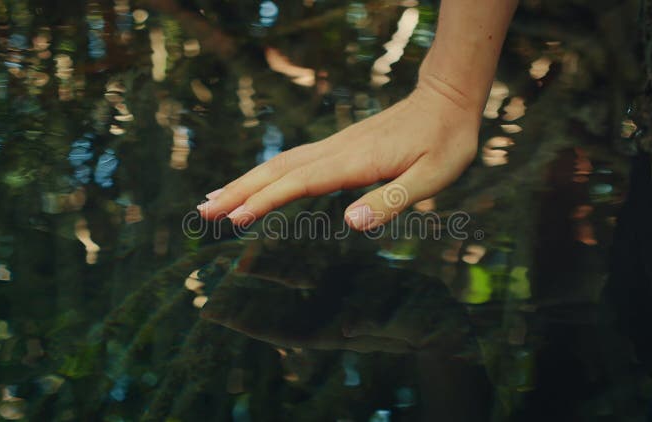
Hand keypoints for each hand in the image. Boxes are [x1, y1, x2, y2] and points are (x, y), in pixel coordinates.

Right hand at [198, 76, 480, 229]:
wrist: (447, 100)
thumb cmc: (446, 141)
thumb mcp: (432, 176)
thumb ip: (393, 200)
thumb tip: (349, 225)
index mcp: (356, 161)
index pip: (300, 183)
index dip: (266, 201)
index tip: (236, 218)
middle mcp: (337, 151)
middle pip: (278, 171)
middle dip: (240, 192)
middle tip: (204, 212)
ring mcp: (335, 146)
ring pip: (281, 164)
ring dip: (246, 182)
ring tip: (215, 201)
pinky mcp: (339, 147)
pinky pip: (293, 162)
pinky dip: (267, 175)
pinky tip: (257, 185)